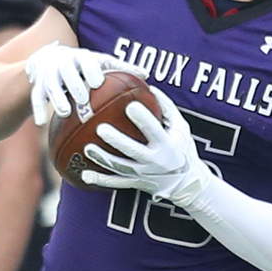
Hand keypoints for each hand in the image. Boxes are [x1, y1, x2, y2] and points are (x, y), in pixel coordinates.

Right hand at [23, 44, 144, 125]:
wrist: (47, 59)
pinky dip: (38, 109)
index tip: (97, 82)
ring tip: (65, 112)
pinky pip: (36, 97)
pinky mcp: (37, 85)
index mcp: (80, 57)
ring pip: (51, 85)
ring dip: (56, 98)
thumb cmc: (83, 65)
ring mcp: (48, 74)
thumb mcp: (99, 63)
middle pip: (67, 72)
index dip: (90, 69)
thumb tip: (146, 75)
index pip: (85, 61)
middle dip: (74, 84)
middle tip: (83, 99)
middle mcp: (62, 63)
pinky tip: (41, 123)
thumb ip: (120, 68)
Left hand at [82, 90, 214, 204]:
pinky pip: (116, 183)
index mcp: (168, 144)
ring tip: (88, 148)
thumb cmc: (182, 148)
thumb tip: (149, 87)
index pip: (154, 130)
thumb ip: (166, 108)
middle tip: (101, 128)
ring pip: (121, 167)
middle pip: (133, 150)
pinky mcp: (136, 183)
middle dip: (117, 140)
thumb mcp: (181, 127)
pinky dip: (101, 180)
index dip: (143, 119)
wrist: (186, 183)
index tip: (130, 105)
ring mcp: (144, 174)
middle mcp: (156, 161)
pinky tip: (85, 175)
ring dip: (104, 159)